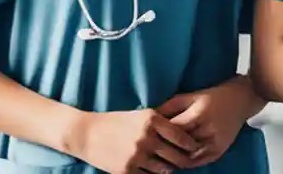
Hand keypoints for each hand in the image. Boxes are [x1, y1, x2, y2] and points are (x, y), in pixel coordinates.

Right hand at [69, 109, 201, 173]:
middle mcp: (146, 137)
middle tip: (189, 161)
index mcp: (152, 120)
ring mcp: (136, 155)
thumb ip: (161, 121)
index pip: (181, 135)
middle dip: (185, 160)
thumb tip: (185, 132)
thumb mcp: (140, 114)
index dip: (191, 144)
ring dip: (170, 169)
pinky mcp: (127, 169)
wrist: (87, 134)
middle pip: (176, 155)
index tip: (196, 147)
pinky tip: (155, 171)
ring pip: (164, 168)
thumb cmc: (116, 121)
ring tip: (172, 166)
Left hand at [158, 78, 260, 167]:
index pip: (172, 129)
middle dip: (164, 147)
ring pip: (187, 156)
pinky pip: (199, 161)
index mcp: (200, 114)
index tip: (147, 135)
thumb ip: (170, 106)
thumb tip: (149, 116)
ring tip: (161, 157)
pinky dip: (187, 162)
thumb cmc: (213, 95)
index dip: (158, 133)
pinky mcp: (220, 150)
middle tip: (150, 149)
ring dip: (174, 158)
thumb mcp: (190, 95)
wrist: (242, 99)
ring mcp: (215, 142)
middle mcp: (208, 129)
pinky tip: (178, 160)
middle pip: (179, 145)